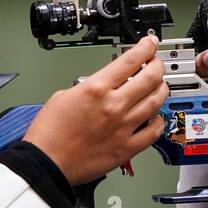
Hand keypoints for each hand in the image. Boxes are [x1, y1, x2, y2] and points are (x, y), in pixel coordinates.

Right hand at [23, 35, 169, 185]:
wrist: (46, 163)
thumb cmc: (49, 134)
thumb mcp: (63, 96)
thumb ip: (89, 87)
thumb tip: (103, 85)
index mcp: (96, 89)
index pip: (131, 60)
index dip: (147, 47)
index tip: (150, 44)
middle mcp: (113, 106)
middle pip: (151, 77)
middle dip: (158, 65)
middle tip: (156, 63)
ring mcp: (123, 127)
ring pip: (157, 101)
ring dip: (161, 89)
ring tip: (159, 86)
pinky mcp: (127, 148)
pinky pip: (154, 131)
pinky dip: (158, 121)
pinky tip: (154, 117)